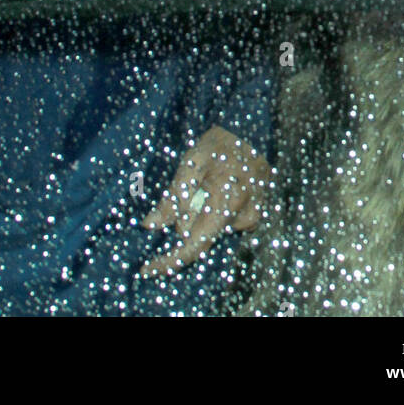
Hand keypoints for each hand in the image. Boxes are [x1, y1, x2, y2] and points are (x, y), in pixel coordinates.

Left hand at [140, 125, 269, 276]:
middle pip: (199, 237)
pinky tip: (219, 187)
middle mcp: (242, 218)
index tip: (148, 270)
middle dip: (186, 220)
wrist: (255, 134)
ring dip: (201, 213)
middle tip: (189, 187)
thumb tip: (150, 225)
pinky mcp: (253, 218)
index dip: (170, 261)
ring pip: (210, 229)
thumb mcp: (191, 162)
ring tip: (209, 182)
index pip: (194, 245)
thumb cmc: (221, 145)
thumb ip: (173, 197)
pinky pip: (222, 223)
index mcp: (225, 203)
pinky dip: (214, 210)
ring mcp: (250, 220)